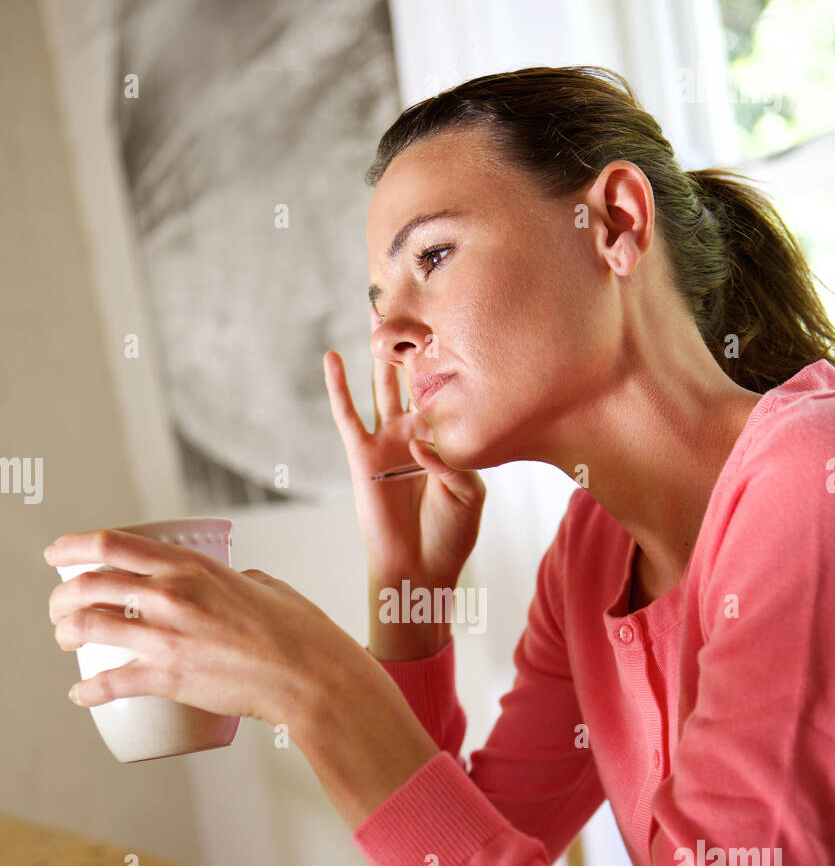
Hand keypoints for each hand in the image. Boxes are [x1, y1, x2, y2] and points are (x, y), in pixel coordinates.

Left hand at [44, 528, 362, 732]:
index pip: (110, 544)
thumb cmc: (301, 633)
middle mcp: (170, 595)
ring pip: (87, 628)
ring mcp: (167, 637)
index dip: (71, 547)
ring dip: (65, 634)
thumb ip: (238, 579)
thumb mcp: (266, 585)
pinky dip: (87, 690)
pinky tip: (80, 695)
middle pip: (88, 586)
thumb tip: (232, 583)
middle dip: (62, 597)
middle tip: (59, 608)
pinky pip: (111, 682)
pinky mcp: (170, 677)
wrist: (312, 678)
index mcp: (191, 566)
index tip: (56, 555)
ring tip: (65, 641)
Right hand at [323, 306, 485, 588]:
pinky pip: (348, 416)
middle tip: (418, 299)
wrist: (420, 567)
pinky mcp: (363, 456)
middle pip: (414, 377)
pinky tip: (333, 358)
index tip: (463, 317)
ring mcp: (388, 441)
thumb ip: (453, 460)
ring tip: (377, 313)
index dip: (452, 358)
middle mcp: (416, 432)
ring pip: (382, 387)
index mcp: (447, 438)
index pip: (449, 390)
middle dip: (415, 342)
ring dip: (379, 353)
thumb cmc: (450, 533)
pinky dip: (339, 388)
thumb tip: (422, 440)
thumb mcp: (469, 492)